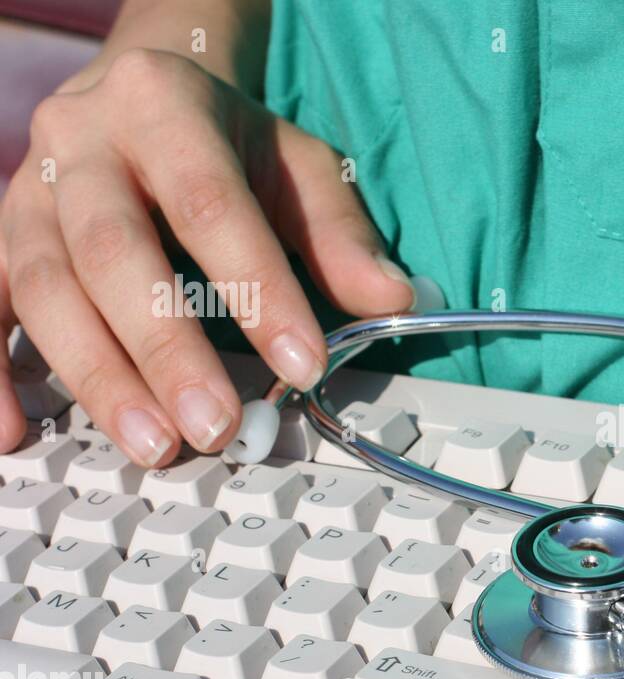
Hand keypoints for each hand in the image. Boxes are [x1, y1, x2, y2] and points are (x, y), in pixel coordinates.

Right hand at [0, 48, 415, 465]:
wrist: (142, 93)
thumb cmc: (228, 141)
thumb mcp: (297, 164)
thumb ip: (340, 234)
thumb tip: (393, 298)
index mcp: (163, 107)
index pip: (212, 206)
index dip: (257, 290)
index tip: (301, 364)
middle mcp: (80, 141)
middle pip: (112, 251)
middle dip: (164, 350)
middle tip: (215, 427)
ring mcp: (26, 190)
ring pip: (41, 285)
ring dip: (95, 375)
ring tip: (153, 446)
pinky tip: (12, 434)